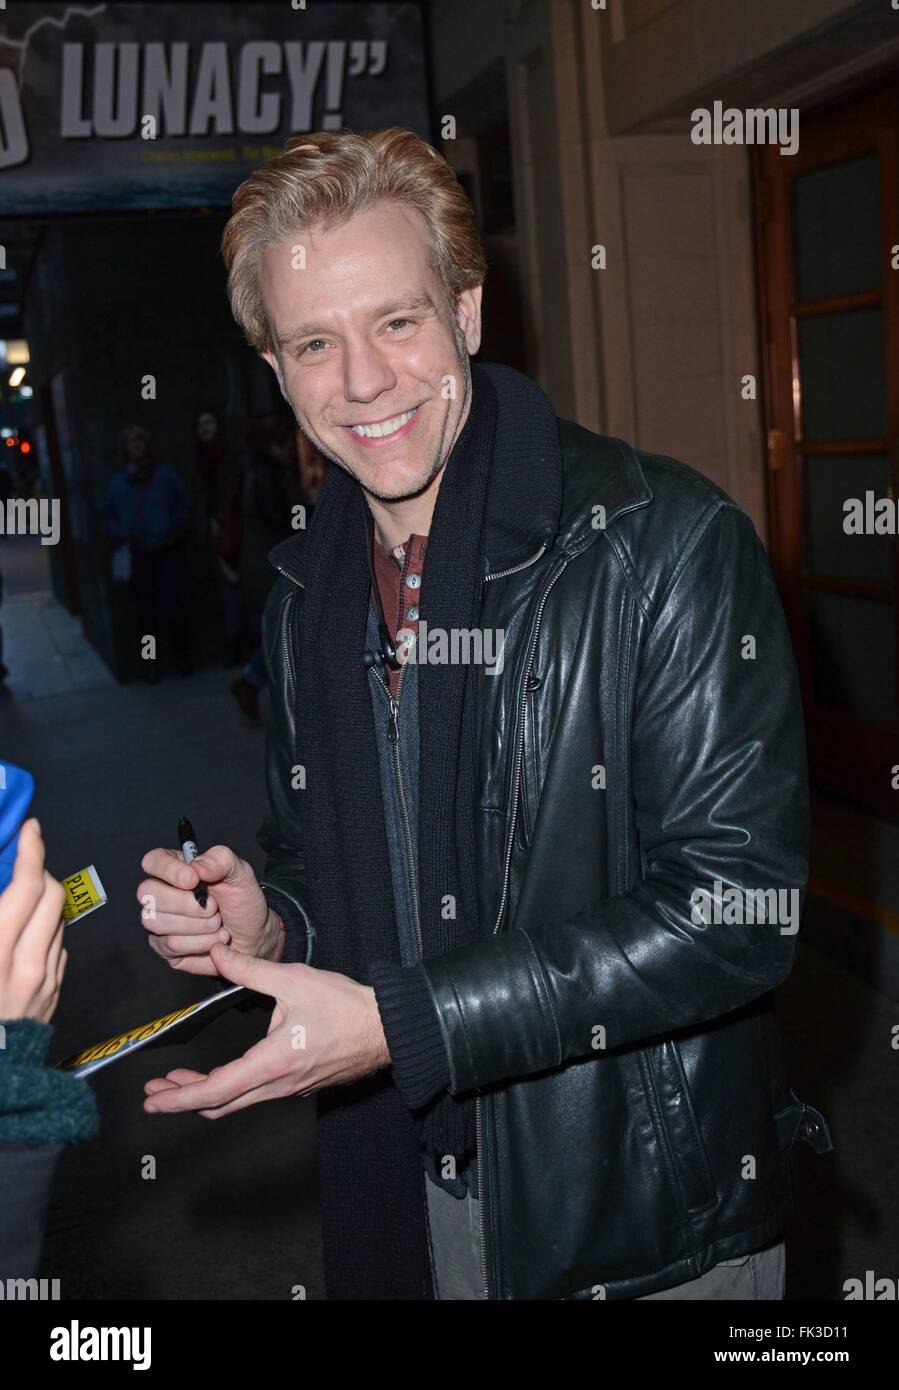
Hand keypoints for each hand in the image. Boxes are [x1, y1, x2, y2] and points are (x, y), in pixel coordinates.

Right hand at [0, 819, 67, 1022]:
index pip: (27, 888)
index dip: (31, 851)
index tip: (30, 830)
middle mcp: (26, 964)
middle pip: (54, 896)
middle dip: (40, 873)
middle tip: (20, 868)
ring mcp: (45, 981)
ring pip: (59, 919)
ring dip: (44, 901)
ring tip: (19, 901)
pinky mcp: (53, 995)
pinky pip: (58, 948)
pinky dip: (46, 931)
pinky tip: (24, 935)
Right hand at [138, 844, 283, 977]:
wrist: (253, 937)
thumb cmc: (242, 901)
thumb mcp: (240, 873)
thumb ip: (221, 860)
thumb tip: (197, 866)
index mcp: (176, 868)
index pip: (152, 861)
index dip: (169, 870)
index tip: (194, 880)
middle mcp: (161, 893)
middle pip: (148, 893)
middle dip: (187, 904)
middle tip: (214, 908)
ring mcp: (159, 921)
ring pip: (158, 922)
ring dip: (197, 925)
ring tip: (217, 924)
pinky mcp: (164, 947)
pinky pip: (170, 945)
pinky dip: (199, 943)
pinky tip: (212, 940)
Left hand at [142, 944, 389, 1117]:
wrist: (386, 1028)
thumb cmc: (346, 1007)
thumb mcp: (294, 980)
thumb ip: (249, 970)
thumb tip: (218, 955)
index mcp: (272, 1063)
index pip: (214, 1090)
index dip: (178, 1097)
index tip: (153, 1098)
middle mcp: (278, 1085)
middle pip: (219, 1105)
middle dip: (181, 1100)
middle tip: (155, 1093)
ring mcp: (289, 1089)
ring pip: (237, 1103)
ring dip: (205, 1094)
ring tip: (181, 1083)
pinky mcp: (299, 1085)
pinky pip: (256, 1096)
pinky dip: (229, 1090)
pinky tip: (225, 1074)